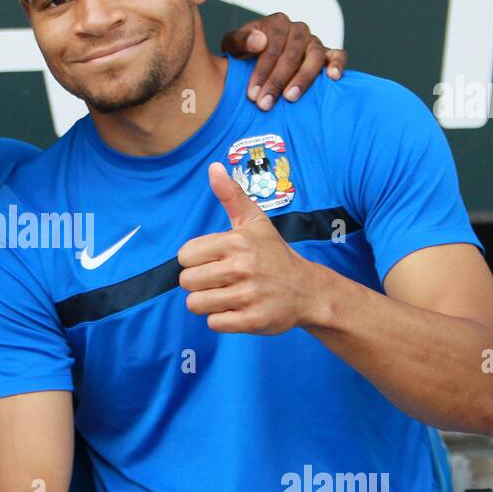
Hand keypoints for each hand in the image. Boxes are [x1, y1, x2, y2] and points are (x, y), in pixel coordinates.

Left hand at [178, 163, 326, 334]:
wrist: (308, 290)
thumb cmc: (274, 254)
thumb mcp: (255, 221)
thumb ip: (231, 195)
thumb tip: (213, 168)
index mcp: (236, 242)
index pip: (185, 256)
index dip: (195, 261)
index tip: (214, 261)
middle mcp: (241, 268)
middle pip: (187, 281)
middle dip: (199, 283)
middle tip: (221, 280)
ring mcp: (246, 296)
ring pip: (196, 304)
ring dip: (208, 302)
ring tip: (227, 294)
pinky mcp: (251, 321)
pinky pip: (213, 323)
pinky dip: (221, 319)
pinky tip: (237, 309)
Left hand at [219, 12, 347, 109]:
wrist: (257, 59)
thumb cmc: (245, 54)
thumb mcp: (234, 46)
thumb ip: (240, 40)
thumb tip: (259, 42)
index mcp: (276, 24)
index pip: (271, 46)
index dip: (261, 71)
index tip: (252, 94)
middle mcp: (298, 30)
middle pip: (291, 54)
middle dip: (277, 81)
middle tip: (265, 104)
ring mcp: (314, 41)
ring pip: (314, 56)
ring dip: (303, 78)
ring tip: (290, 97)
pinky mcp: (328, 53)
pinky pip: (339, 55)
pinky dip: (337, 64)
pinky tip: (332, 78)